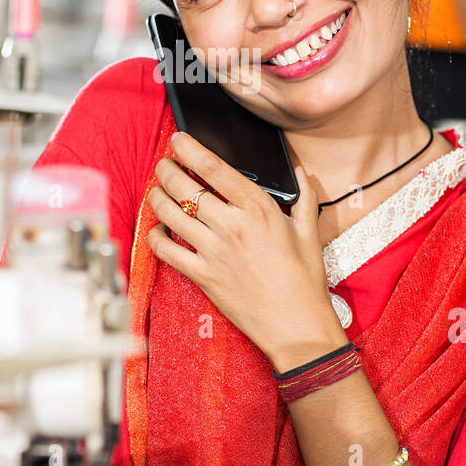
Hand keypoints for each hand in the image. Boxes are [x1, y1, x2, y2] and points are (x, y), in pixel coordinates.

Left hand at [145, 132, 346, 368]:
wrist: (298, 326)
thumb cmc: (305, 281)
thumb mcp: (309, 232)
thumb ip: (303, 197)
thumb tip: (300, 173)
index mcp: (259, 209)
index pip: (214, 167)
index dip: (190, 148)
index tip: (179, 139)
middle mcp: (232, 226)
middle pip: (184, 186)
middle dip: (166, 169)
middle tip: (163, 164)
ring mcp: (214, 251)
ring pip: (169, 213)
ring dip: (156, 196)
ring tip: (156, 190)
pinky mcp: (202, 276)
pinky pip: (166, 250)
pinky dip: (155, 236)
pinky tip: (158, 229)